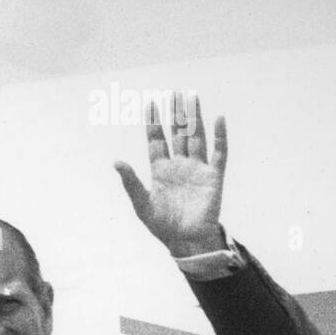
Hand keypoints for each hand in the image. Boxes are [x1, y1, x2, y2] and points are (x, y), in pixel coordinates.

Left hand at [114, 93, 226, 257]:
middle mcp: (179, 165)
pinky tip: (218, 119)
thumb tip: (116, 162)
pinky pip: (219, 153)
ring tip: (192, 97)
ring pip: (196, 137)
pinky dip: (220, 136)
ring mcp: (197, 169)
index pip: (157, 140)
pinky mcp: (214, 176)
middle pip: (177, 133)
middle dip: (175, 114)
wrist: (186, 242)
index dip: (154, 123)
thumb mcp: (142, 205)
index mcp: (161, 170)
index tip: (150, 103)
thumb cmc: (162, 226)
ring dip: (194, 118)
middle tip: (174, 92)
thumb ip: (131, 182)